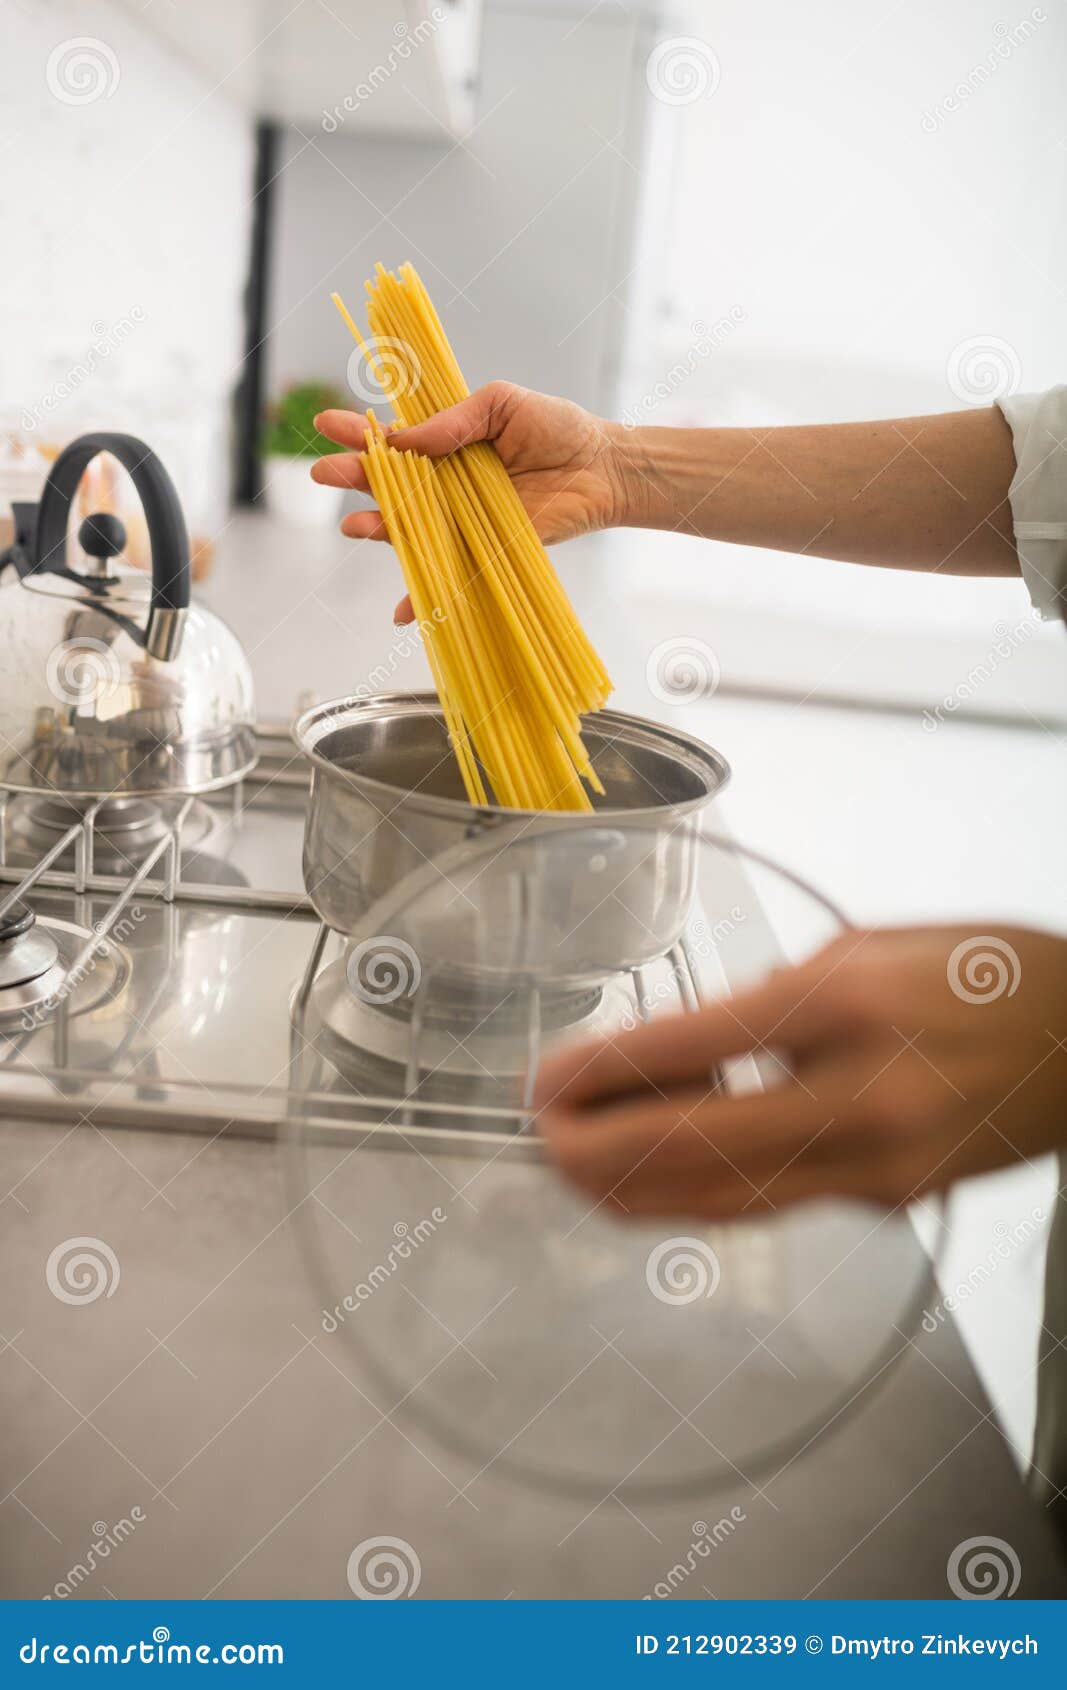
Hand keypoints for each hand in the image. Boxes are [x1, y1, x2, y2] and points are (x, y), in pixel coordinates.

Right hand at [311, 382, 634, 621]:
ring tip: (354, 525)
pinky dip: (423, 595)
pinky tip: (401, 611)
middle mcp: (444, 483)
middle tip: (325, 472)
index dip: (357, 432)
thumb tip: (404, 439)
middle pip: (389, 484)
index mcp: (444, 443)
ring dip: (378, 528)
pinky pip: (447, 572)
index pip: (391, 439)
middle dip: (354, 477)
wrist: (601, 467)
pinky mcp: (482, 549)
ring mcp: (459, 518)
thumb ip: (453, 421)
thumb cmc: (556, 428)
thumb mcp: (500, 403)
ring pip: (409, 527)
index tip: (327, 424)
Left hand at [534, 925, 1066, 1219]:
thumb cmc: (990, 975)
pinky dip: (709, 1198)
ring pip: (730, 1200)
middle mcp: (857, 1094)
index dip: (602, 1072)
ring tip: (581, 1177)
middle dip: (600, 1152)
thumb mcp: (872, 946)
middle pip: (693, 1145)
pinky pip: (781, 1205)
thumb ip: (777, 998)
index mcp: (843, 1005)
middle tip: (543, 1142)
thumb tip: (698, 1043)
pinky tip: (663, 1188)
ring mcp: (880, 1164)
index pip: (688, 1047)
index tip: (550, 1081)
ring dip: (640, 1193)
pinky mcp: (894, 1203)